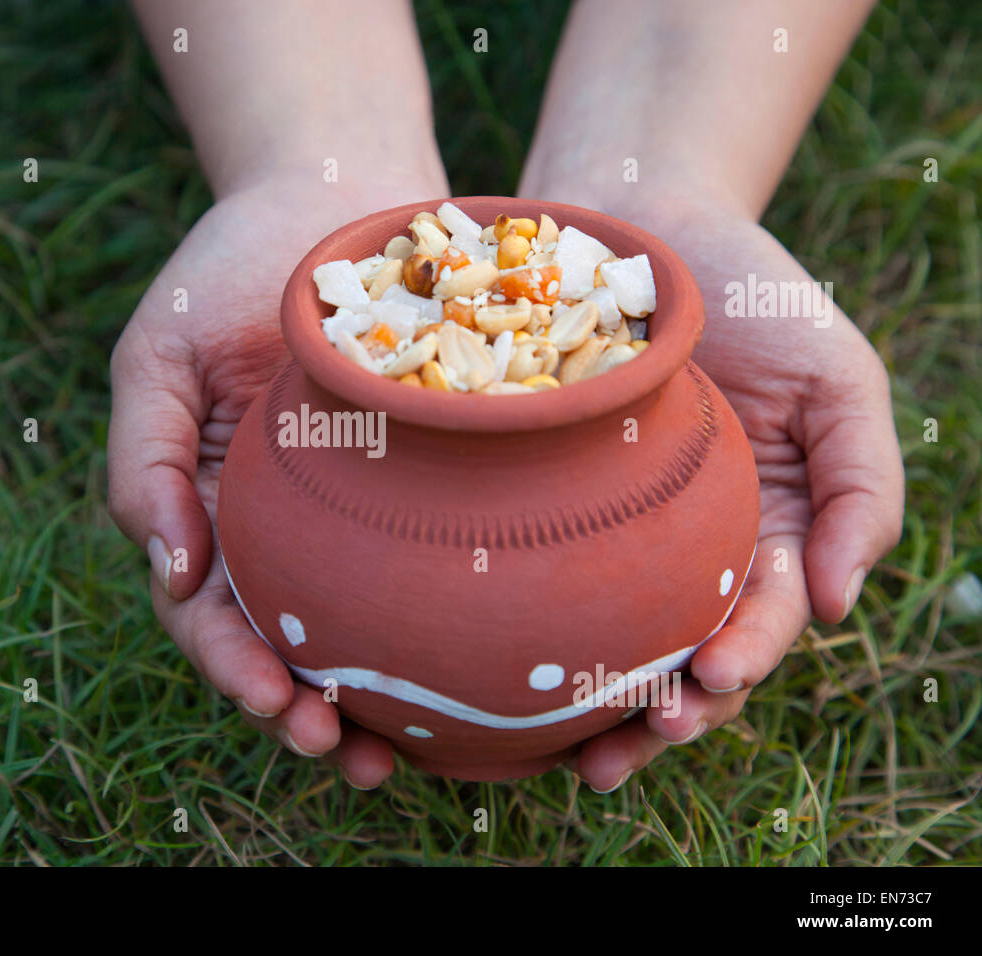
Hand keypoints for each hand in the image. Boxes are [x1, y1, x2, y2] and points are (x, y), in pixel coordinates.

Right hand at [107, 173, 445, 789]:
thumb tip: (172, 576)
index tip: (275, 700)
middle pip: (279, 644)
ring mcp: (346, 515)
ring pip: (352, 629)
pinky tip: (463, 678)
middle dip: (302, 709)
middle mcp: (274, 527)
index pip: (205, 611)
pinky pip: (419, 573)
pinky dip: (431, 634)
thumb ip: (144, 462)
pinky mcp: (415, 494)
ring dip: (368, 703)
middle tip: (344, 753)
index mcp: (205, 506)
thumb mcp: (158, 352)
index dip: (232, 666)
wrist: (339, 194)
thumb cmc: (233, 270)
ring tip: (398, 757)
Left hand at [559, 197, 904, 791]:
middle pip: (680, 656)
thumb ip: (863, 486)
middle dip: (661, 718)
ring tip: (566, 754)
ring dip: (592, 709)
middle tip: (619, 754)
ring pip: (608, 643)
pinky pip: (539, 585)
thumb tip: (843, 605)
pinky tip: (497, 683)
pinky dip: (527, 639)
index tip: (706, 682)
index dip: (742, 659)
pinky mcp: (548, 511)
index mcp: (768, 532)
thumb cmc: (754, 293)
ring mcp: (616, 535)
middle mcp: (691, 550)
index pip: (762, 618)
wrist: (640, 220)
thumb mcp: (838, 376)